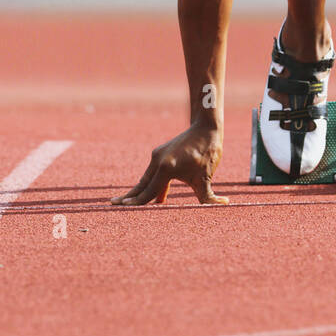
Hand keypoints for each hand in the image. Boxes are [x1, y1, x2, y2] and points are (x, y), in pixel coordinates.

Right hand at [112, 125, 226, 205]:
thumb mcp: (206, 178)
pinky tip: (158, 196)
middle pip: (141, 184)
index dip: (137, 202)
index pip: (149, 191)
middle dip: (128, 196)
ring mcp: (157, 156)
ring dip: (139, 191)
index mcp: (166, 169)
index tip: (123, 208)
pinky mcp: (160, 153)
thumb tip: (223, 206)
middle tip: (112, 204)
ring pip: (146, 178)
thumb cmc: (208, 153)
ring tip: (126, 201)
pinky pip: (153, 172)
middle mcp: (157, 161)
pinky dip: (151, 183)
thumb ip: (209, 197)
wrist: (205, 128)